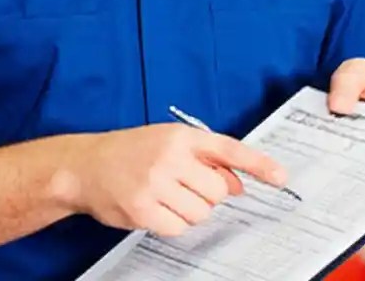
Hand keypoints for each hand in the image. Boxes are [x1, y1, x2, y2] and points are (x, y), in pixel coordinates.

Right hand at [63, 124, 286, 237]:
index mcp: (179, 137)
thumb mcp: (167, 144)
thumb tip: (238, 185)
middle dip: (205, 195)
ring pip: (200, 213)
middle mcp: (169, 157)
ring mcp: (154, 183)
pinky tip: (153, 209)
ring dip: (188, 211)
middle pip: (217, 192)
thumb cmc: (130, 152)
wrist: (84, 166)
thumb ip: (204, 160)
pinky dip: (170, 224)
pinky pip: (179, 228)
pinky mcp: (142, 209)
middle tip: (181, 187)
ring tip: (163, 196)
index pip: (228, 149)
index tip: (281, 177)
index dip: (258, 164)